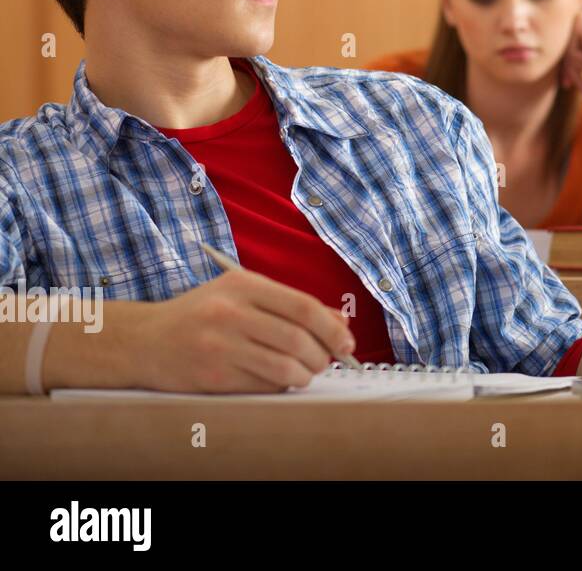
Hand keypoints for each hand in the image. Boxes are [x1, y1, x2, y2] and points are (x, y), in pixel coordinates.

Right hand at [128, 271, 355, 392]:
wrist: (145, 340)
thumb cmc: (203, 314)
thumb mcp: (243, 294)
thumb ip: (290, 304)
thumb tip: (340, 322)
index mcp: (243, 285)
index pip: (303, 307)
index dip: (332, 328)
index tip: (347, 342)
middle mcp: (230, 313)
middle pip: (298, 340)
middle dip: (322, 356)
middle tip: (326, 361)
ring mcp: (219, 346)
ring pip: (285, 367)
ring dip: (305, 374)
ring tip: (305, 372)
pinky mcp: (213, 377)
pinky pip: (264, 385)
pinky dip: (281, 385)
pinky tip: (278, 378)